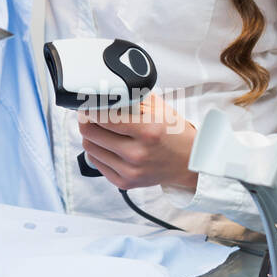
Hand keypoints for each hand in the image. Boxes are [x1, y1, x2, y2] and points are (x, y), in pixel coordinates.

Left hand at [76, 92, 198, 190]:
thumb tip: (104, 93)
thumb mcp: (158, 108)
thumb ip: (131, 98)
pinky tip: (107, 145)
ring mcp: (130, 171)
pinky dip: (97, 151)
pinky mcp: (124, 183)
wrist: (189, 163)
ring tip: (101, 129)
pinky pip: (96, 163)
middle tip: (90, 114)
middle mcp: (138, 154)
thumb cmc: (174, 133)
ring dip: (91, 136)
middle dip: (87, 120)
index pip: (103, 117)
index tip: (87, 103)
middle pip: (90, 133)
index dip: (90, 108)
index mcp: (148, 131)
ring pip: (89, 147)